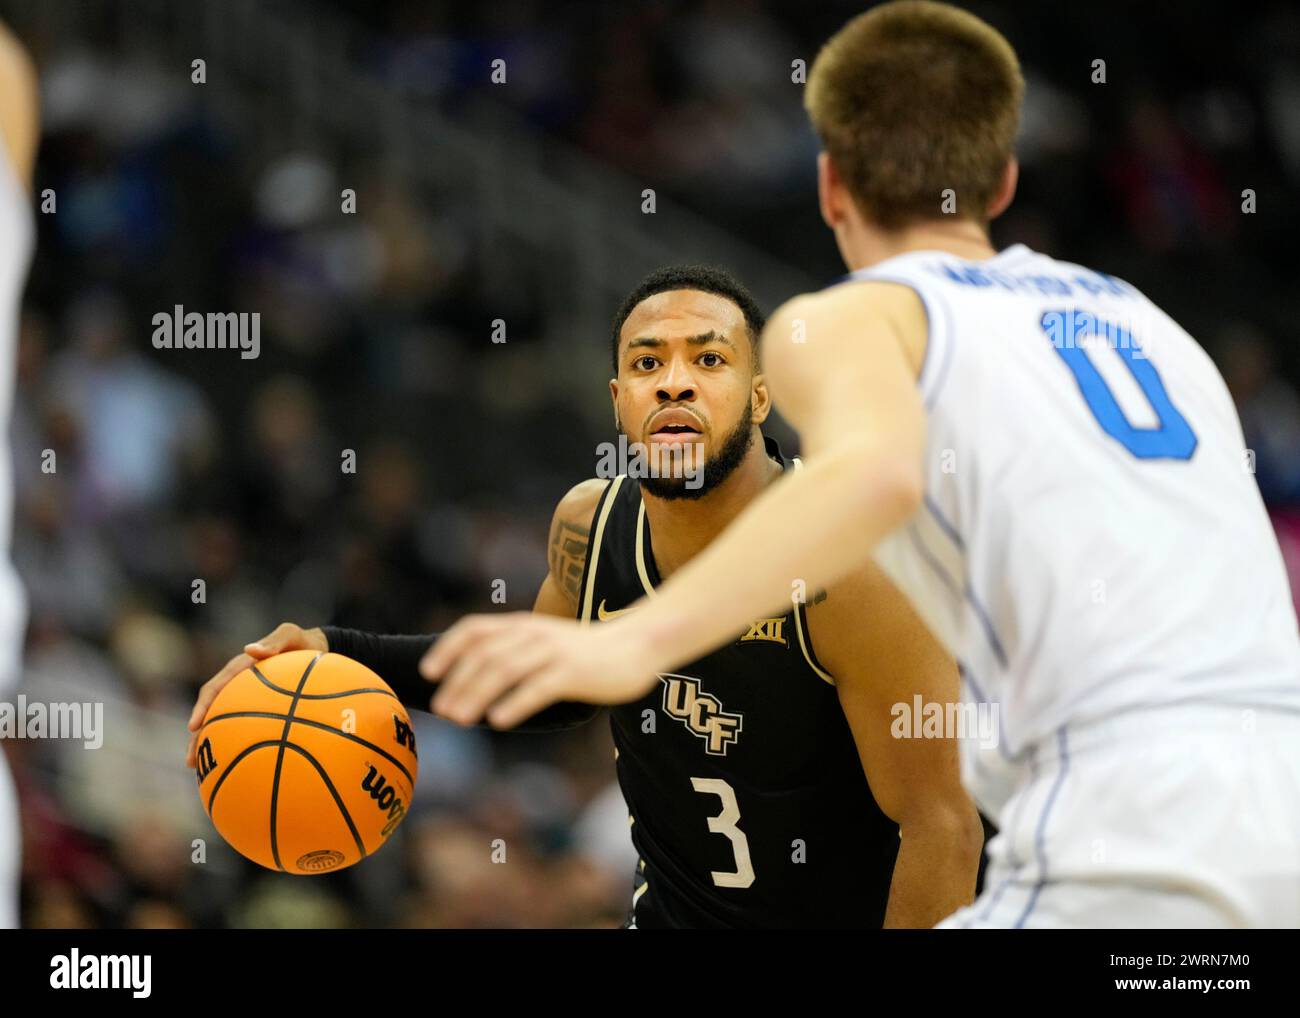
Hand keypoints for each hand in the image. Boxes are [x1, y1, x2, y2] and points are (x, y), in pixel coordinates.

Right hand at [185, 622, 327, 767]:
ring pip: (224, 726)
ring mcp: (246, 699)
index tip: (193, 726)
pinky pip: (247, 729)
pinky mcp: (260, 709)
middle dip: (198, 738)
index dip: (201, 708)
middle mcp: (237, 687)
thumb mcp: (290, 635)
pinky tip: (243, 767)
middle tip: (192, 761)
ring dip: (214, 747)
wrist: (317, 649)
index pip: (213, 689)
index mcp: (238, 670)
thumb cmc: (302, 642)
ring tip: (206, 774)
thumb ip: (274, 641)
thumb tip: (250, 648)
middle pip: (211, 715)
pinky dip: (241, 746)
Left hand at [420, 612, 661, 727]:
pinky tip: (498, 721)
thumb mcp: (547, 643)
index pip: (475, 629)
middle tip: (442, 710)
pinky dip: (515, 703)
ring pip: (505, 670)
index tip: (428, 672)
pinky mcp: (573, 672)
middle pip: (484, 654)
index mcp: (524, 625)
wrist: (638, 646)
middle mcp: (534, 634)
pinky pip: (538, 687)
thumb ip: (517, 652)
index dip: (448, 649)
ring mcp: (554, 651)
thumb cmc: (588, 652)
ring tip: (459, 719)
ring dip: (477, 694)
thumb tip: (477, 680)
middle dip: (458, 682)